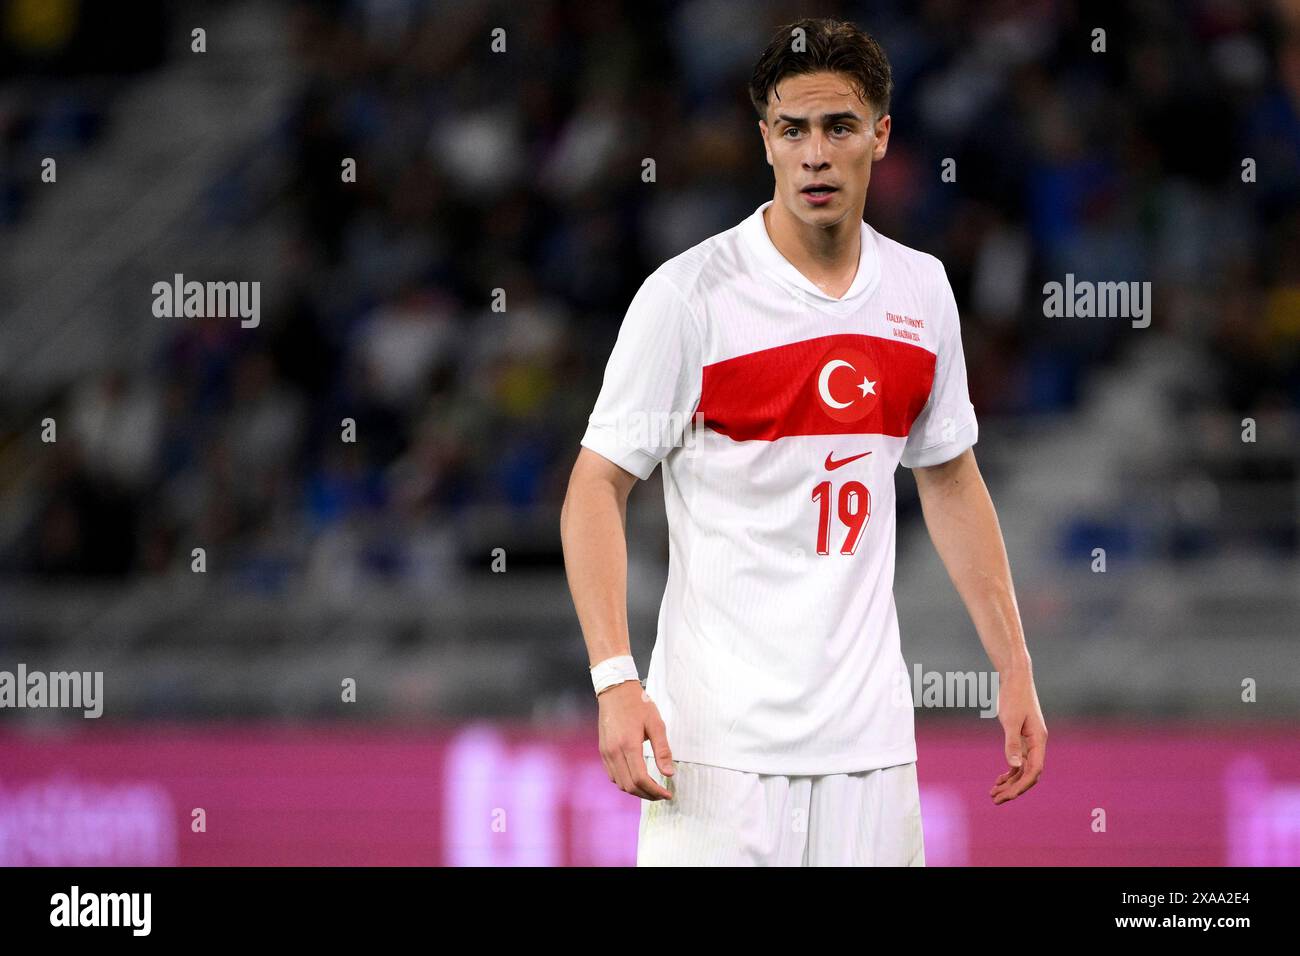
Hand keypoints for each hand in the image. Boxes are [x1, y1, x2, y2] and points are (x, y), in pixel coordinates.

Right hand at [597, 681, 674, 799]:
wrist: (615, 690)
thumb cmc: (638, 704)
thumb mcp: (656, 724)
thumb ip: (663, 750)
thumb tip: (669, 773)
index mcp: (628, 745)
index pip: (641, 779)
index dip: (655, 791)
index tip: (667, 794)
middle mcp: (614, 752)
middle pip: (629, 785)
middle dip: (647, 794)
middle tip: (661, 795)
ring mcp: (606, 752)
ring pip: (619, 783)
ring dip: (635, 790)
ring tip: (651, 789)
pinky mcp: (603, 750)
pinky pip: (612, 775)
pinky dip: (625, 782)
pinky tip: (636, 778)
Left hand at [989, 669, 1046, 804]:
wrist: (1016, 678)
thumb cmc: (1014, 696)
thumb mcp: (1010, 720)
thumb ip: (1011, 743)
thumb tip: (1012, 766)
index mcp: (1039, 740)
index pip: (1033, 771)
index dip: (1020, 785)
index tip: (1006, 795)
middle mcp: (1037, 744)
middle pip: (1028, 774)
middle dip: (1013, 789)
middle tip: (995, 799)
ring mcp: (1031, 742)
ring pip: (1022, 769)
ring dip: (1010, 782)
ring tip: (993, 793)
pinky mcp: (1022, 738)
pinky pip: (1018, 761)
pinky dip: (1009, 771)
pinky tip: (999, 779)